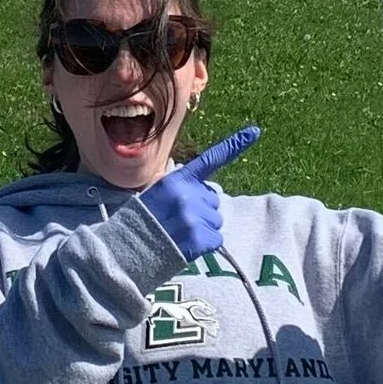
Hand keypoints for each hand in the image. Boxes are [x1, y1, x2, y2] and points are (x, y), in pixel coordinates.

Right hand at [140, 126, 261, 260]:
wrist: (127, 251)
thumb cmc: (142, 223)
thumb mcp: (156, 194)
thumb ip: (182, 189)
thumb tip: (209, 196)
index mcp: (176, 180)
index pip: (209, 159)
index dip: (234, 145)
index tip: (255, 132)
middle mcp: (188, 195)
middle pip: (214, 199)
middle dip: (202, 210)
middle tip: (178, 221)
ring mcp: (195, 216)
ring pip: (216, 220)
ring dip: (204, 229)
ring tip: (179, 234)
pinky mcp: (201, 237)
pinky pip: (216, 239)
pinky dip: (205, 245)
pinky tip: (186, 246)